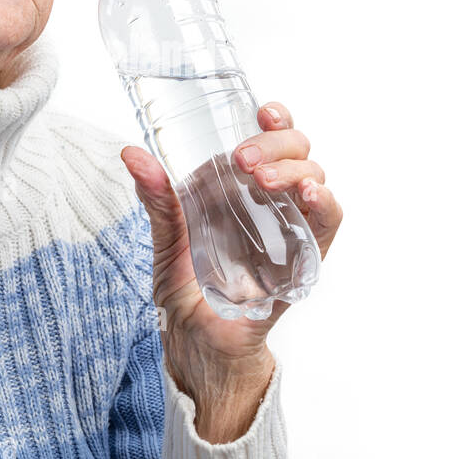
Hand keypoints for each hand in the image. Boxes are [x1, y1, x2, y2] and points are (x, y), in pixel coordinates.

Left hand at [120, 100, 342, 441]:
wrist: (196, 348)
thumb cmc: (185, 295)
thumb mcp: (165, 242)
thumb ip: (157, 200)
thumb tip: (132, 153)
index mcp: (240, 192)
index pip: (272, 142)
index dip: (276, 121)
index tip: (261, 110)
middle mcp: (270, 205)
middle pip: (297, 154)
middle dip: (278, 145)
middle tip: (244, 160)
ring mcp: (289, 232)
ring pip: (314, 181)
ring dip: (296, 171)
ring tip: (265, 179)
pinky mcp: (301, 263)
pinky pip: (326, 227)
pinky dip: (325, 205)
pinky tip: (311, 196)